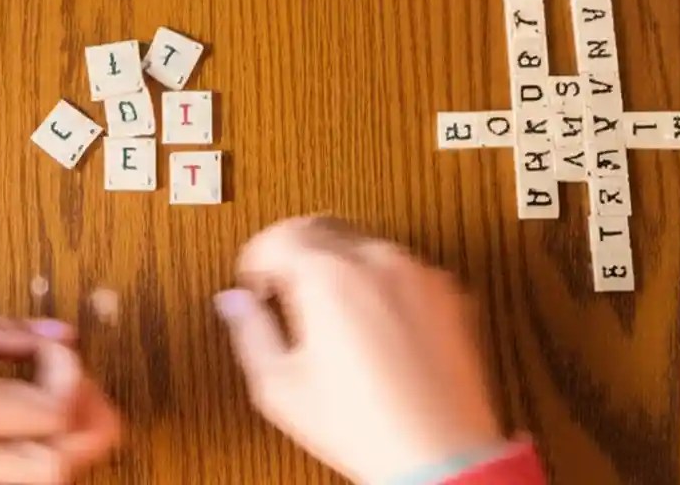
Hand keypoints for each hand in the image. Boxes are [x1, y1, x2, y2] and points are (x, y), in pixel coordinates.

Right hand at [0, 296, 120, 483]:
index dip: (72, 375)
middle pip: (54, 468)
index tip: (54, 347)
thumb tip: (56, 332)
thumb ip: (0, 331)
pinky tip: (6, 429)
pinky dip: (13, 462)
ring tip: (48, 409)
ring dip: (53, 450)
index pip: (53, 410)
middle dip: (83, 429)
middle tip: (80, 390)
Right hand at [215, 217, 502, 483]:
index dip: (255, 259)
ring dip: (336, 263)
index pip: (276, 236)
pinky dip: (377, 279)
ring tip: (328, 312)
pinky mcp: (447, 293)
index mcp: (328, 276)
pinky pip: (400, 266)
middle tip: (282, 287)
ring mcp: (417, 273)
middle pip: (319, 225)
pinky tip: (370, 322)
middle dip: (293, 250)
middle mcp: (375, 261)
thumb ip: (250, 331)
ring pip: (362, 243)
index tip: (254, 283)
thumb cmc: (364, 427)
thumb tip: (233, 302)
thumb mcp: (280, 386)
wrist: (440, 455)